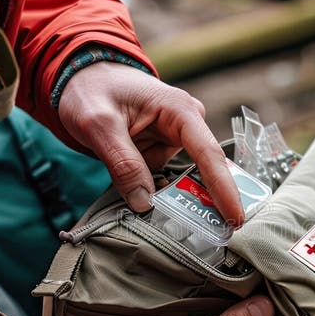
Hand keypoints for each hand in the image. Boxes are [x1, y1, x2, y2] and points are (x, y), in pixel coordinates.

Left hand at [58, 63, 243, 226]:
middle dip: (209, 203)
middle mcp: (186, 125)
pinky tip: (161, 215)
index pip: (209, 155)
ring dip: (181, 203)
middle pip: (206, 171)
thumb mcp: (98, 124)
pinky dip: (164, 198)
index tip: (236, 220)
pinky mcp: (161, 152)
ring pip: (185, 180)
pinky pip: (168, 181)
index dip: (224, 190)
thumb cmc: (90, 90)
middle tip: (216, 238)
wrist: (78, 78)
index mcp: (180, 111)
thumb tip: (145, 203)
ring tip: (185, 232)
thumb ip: (123, 163)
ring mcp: (175, 140)